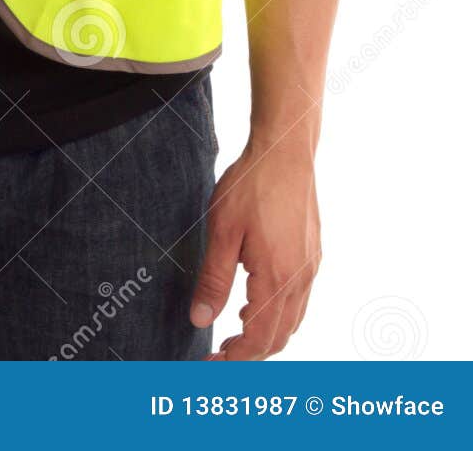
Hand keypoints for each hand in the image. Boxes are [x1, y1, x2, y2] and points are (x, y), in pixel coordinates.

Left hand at [190, 136, 321, 358]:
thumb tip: (202, 320)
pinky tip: (256, 301)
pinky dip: (279, 313)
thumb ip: (213, 279)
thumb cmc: (251, 186)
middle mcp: (300, 279)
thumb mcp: (222, 231)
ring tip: (235, 331)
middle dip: (251, 353)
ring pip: (293, 320)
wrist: (285, 151)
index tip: (212, 364)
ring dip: (266, 334)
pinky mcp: (313, 254)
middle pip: (280, 337)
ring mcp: (311, 267)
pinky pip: (300, 300)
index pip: (259, 339)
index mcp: (277, 278)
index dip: (236, 359)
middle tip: (221, 354)